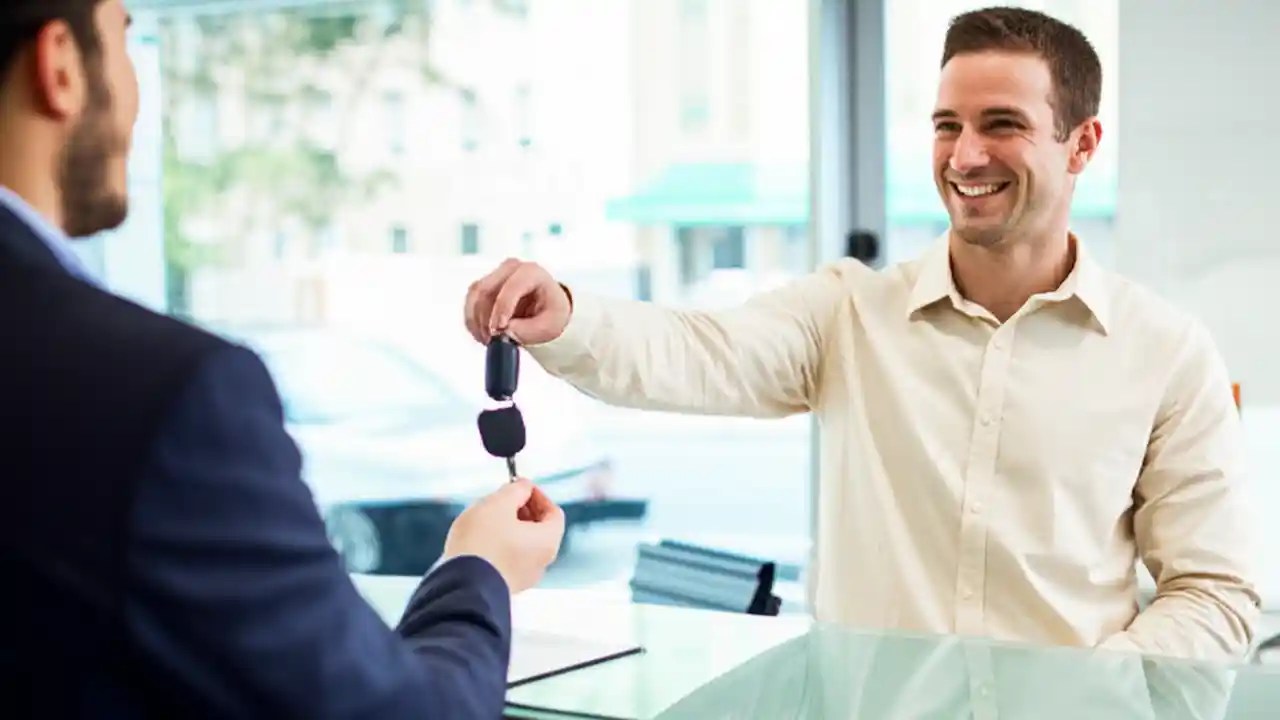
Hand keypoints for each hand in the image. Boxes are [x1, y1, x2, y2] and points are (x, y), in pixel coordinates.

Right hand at [441, 478, 565, 593]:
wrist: (460, 584)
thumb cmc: (482, 544)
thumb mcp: (499, 504)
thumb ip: (516, 490)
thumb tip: (523, 486)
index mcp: (547, 542)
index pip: (554, 513)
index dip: (537, 495)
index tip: (520, 486)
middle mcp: (540, 563)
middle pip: (538, 529)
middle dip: (521, 510)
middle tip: (502, 500)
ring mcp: (522, 578)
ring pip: (521, 545)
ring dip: (507, 528)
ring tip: (486, 518)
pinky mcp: (503, 586)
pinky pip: (506, 559)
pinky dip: (498, 545)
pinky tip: (478, 539)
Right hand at [464, 258, 571, 344]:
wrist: (548, 308)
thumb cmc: (552, 313)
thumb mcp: (550, 326)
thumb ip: (529, 330)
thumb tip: (505, 332)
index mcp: (531, 272)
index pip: (510, 288)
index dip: (501, 311)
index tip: (499, 332)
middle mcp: (511, 268)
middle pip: (485, 290)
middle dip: (485, 318)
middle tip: (492, 340)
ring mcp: (496, 275)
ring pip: (474, 296)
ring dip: (476, 321)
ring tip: (488, 339)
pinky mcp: (484, 286)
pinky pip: (470, 302)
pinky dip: (472, 321)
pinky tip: (482, 334)